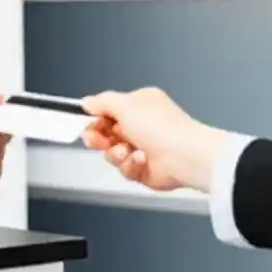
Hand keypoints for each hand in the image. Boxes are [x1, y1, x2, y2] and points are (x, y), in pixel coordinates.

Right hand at [80, 87, 228, 192]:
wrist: (184, 157)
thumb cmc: (164, 128)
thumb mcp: (125, 104)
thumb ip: (102, 102)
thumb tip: (87, 102)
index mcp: (140, 105)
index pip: (109, 111)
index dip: (95, 119)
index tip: (87, 124)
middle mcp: (142, 126)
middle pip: (106, 134)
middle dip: (98, 138)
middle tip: (98, 140)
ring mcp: (143, 148)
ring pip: (112, 154)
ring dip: (115, 154)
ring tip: (125, 151)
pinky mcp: (144, 169)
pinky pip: (124, 169)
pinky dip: (130, 165)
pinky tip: (141, 160)